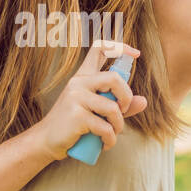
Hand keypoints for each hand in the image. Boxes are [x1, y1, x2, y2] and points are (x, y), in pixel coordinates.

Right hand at [32, 39, 146, 160]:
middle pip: (114, 78)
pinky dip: (110, 139)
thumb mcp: (96, 112)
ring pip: (112, 108)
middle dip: (126, 97)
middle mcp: (79, 83)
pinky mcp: (76, 116)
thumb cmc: (72, 125)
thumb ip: (119, 106)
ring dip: (119, 126)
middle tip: (123, 111)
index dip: (119, 46)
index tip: (135, 54)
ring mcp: (76, 97)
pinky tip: (105, 144)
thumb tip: (143, 101)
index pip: (99, 49)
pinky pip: (105, 127)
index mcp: (83, 77)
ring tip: (112, 133)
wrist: (46, 141)